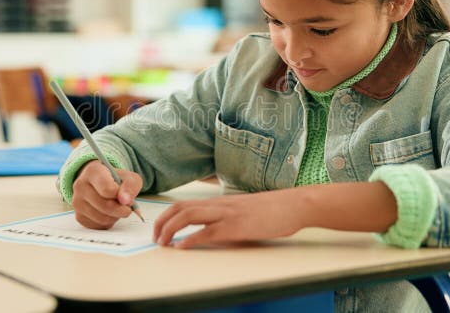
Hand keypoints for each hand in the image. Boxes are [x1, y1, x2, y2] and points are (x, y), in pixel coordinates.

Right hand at [71, 160, 142, 229]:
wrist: (100, 184)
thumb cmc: (115, 180)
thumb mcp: (129, 177)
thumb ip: (131, 186)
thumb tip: (126, 201)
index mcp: (93, 171)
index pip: (107, 189)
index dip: (121, 196)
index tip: (127, 197)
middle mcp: (81, 185)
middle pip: (105, 206)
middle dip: (121, 209)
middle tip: (127, 207)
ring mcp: (77, 202)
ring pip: (102, 218)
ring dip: (115, 217)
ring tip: (117, 208)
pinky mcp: (79, 216)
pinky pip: (98, 225)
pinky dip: (108, 222)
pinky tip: (109, 213)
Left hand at [152, 190, 302, 248]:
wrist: (294, 205)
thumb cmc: (273, 210)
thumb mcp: (244, 211)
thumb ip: (228, 217)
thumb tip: (215, 229)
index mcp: (220, 202)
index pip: (185, 203)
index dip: (167, 215)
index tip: (159, 228)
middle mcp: (219, 205)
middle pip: (180, 207)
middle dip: (162, 222)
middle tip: (155, 238)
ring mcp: (227, 214)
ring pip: (188, 216)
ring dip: (170, 229)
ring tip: (162, 242)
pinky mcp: (236, 226)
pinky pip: (207, 231)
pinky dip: (190, 239)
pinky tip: (182, 247)